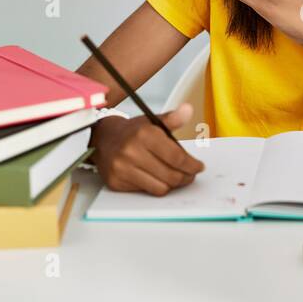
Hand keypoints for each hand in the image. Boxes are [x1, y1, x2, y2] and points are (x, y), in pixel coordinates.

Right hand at [90, 104, 204, 194]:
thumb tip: (188, 110)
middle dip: (186, 177)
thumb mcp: (152, 121)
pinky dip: (155, 186)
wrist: (103, 139)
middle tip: (190, 175)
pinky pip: (146, 191)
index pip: (177, 157)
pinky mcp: (116, 182)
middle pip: (171, 175)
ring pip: (160, 188)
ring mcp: (122, 168)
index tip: (199, 167)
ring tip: (176, 177)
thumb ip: (173, 118)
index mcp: (144, 134)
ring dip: (172, 185)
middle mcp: (131, 151)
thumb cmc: (133, 132)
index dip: (192, 165)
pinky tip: (157, 178)